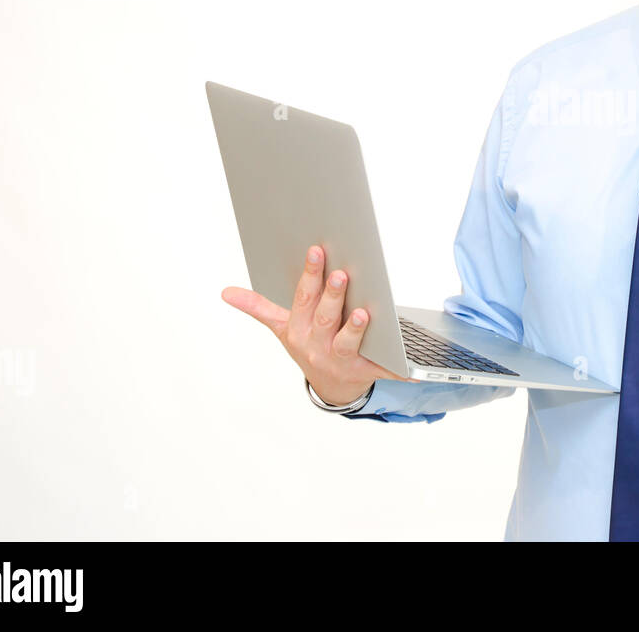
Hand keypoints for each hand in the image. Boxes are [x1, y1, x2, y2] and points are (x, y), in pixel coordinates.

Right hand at [222, 244, 419, 406]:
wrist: (330, 385)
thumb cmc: (308, 345)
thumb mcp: (282, 328)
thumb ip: (258, 308)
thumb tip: (226, 292)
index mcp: (298, 330)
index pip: (304, 298)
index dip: (311, 275)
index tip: (318, 251)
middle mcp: (317, 346)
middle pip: (326, 318)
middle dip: (333, 296)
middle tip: (342, 274)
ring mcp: (341, 360)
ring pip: (348, 343)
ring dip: (356, 329)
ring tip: (365, 314)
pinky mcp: (366, 372)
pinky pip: (383, 369)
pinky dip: (399, 369)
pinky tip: (412, 366)